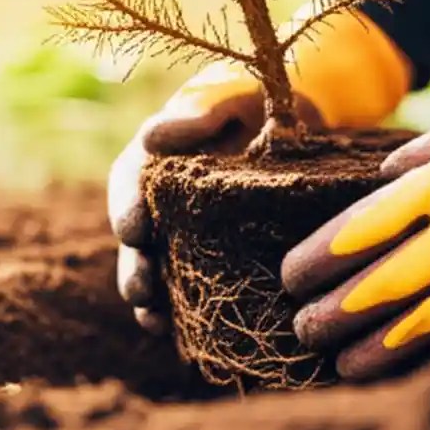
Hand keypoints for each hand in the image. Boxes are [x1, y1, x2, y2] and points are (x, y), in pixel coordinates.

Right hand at [109, 10, 410, 332]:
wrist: (302, 119)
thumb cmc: (262, 99)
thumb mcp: (237, 96)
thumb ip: (202, 111)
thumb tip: (154, 138)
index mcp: (159, 156)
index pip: (130, 182)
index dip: (127, 207)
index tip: (133, 229)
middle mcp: (165, 198)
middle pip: (137, 237)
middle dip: (133, 266)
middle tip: (141, 289)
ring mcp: (187, 229)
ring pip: (158, 267)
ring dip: (152, 296)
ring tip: (154, 320)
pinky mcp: (215, 253)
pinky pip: (193, 283)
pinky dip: (184, 309)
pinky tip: (182, 334)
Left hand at [281, 54, 429, 379]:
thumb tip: (388, 172)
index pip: (368, 223)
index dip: (325, 252)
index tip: (295, 273)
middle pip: (385, 279)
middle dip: (337, 309)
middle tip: (305, 328)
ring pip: (426, 318)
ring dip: (380, 346)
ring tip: (343, 365)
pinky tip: (425, 364)